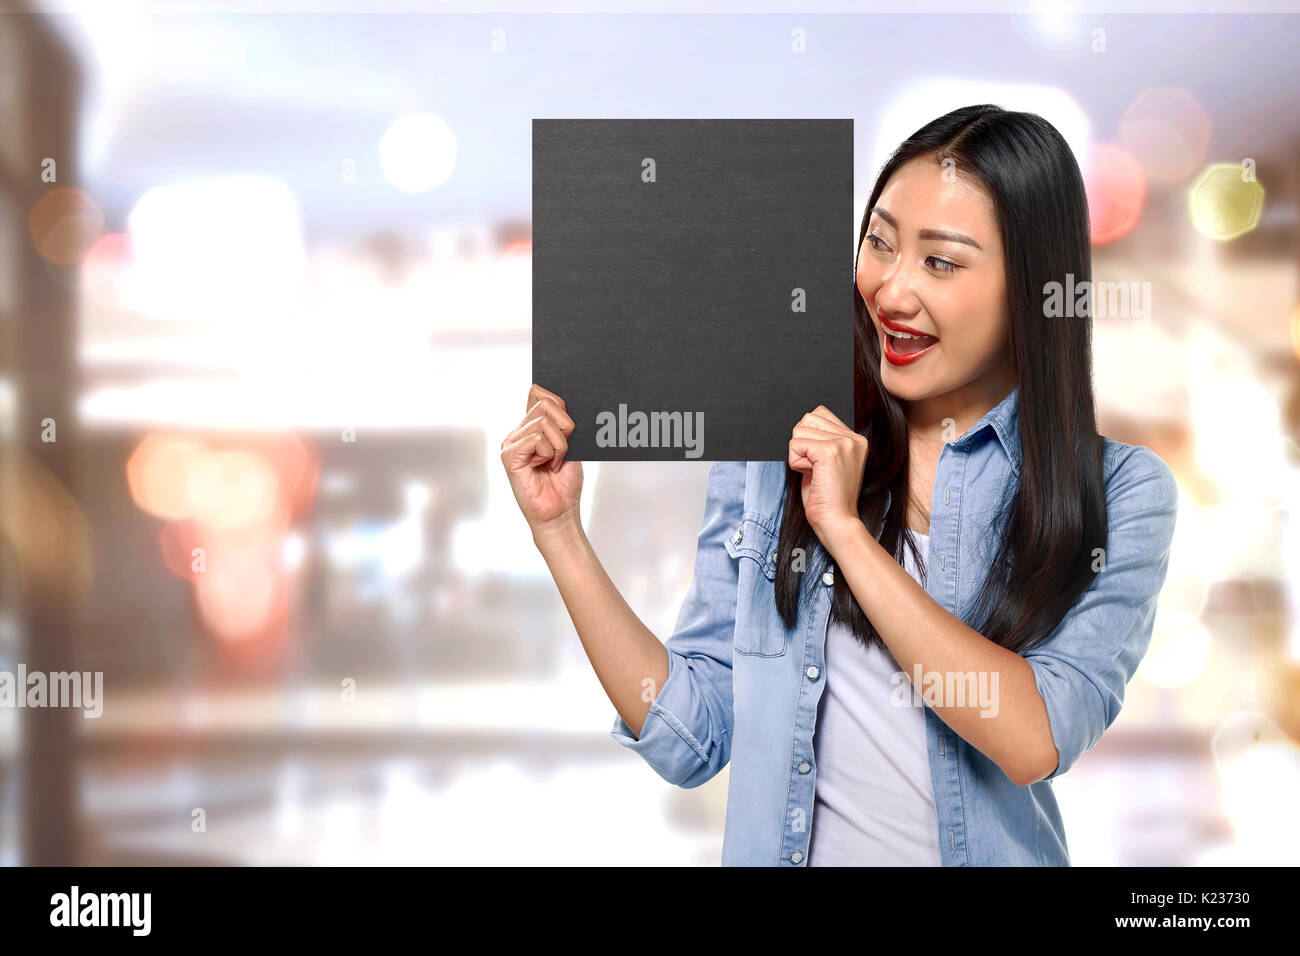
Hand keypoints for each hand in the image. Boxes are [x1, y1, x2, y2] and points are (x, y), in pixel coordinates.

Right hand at [501, 384, 582, 535]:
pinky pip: (537, 439)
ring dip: (560, 446)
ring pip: (543, 423)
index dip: (557, 401)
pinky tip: (545, 467)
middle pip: (545, 406)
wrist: (560, 513)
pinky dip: (549, 453)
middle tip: (564, 452)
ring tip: (554, 463)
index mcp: (531, 428)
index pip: (539, 395)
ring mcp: (511, 443)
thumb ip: (561, 422)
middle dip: (565, 428)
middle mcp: (518, 433)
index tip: (568, 422)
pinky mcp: (509, 456)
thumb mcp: (570, 446)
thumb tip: (552, 397)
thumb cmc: (564, 484)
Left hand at [788, 405, 867, 547]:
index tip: (818, 462)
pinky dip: (795, 462)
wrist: (836, 521)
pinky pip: (794, 445)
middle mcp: (853, 438)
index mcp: (856, 439)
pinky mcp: (829, 451)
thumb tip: (801, 424)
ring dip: (798, 454)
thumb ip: (822, 440)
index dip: (809, 437)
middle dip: (802, 444)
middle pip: (807, 419)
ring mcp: (843, 443)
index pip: (819, 413)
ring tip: (815, 473)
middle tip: (816, 468)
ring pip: (799, 431)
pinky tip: (810, 475)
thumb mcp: (828, 463)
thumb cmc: (828, 497)